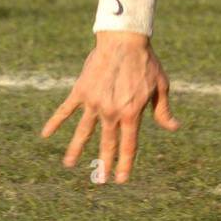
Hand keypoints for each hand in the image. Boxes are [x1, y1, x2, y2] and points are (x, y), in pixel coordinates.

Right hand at [41, 32, 178, 183]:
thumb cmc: (146, 63)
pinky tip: (45, 135)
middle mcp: (111, 112)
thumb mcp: (161, 87)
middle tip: (99, 180)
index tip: (121, 179)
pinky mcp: (81, 91)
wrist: (124, 41)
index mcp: (131, 114)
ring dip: (75, 149)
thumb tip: (174, 127)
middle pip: (106, 143)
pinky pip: (66, 110)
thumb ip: (163, 111)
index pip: (128, 145)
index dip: (125, 163)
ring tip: (69, 164)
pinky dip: (55, 122)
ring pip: (83, 132)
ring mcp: (94, 103)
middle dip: (103, 163)